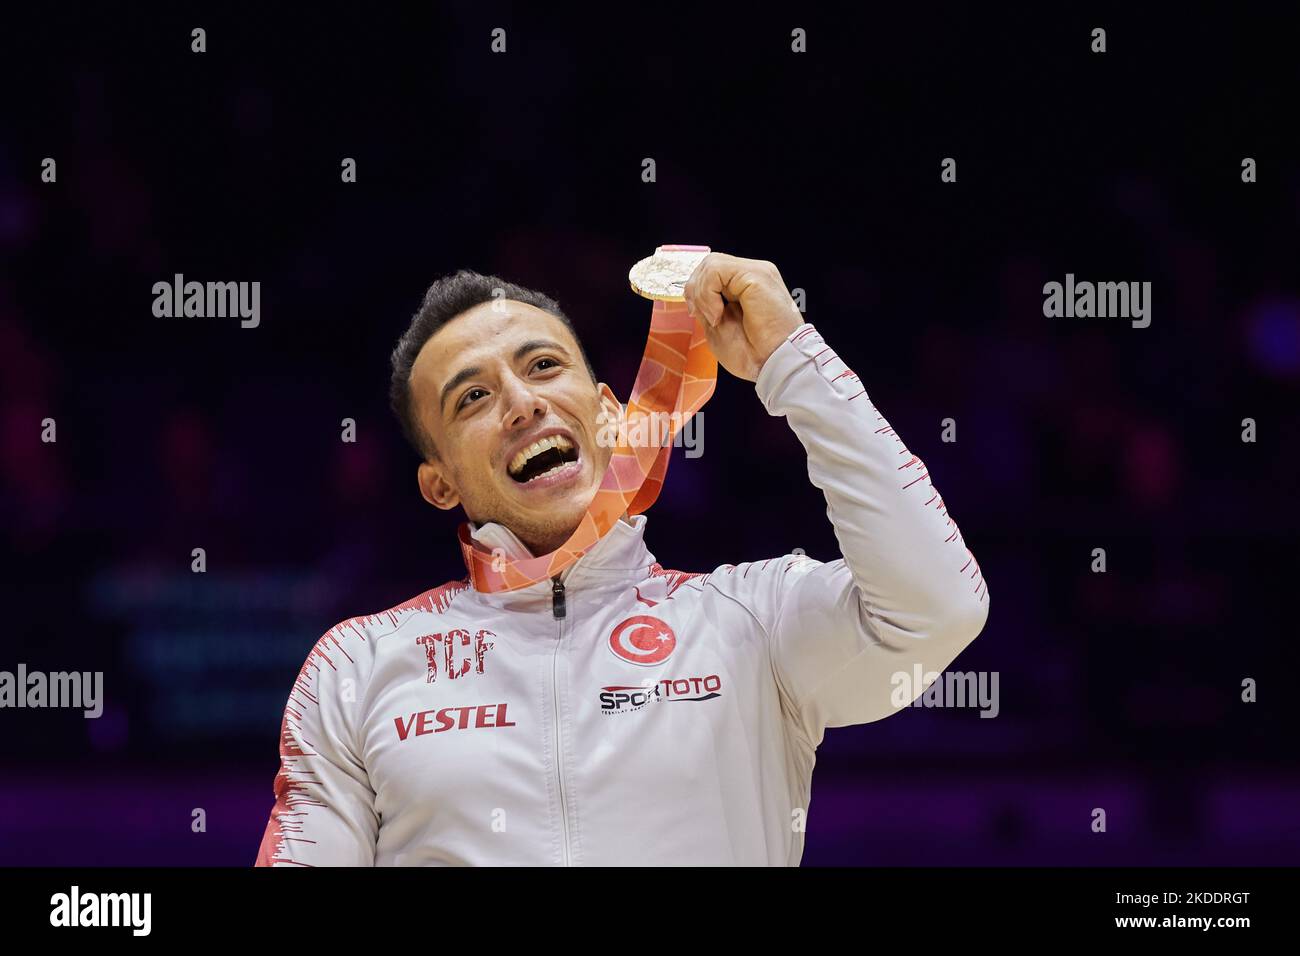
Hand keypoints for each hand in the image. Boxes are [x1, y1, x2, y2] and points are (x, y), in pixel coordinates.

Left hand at [681, 253, 803, 381]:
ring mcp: (755, 272)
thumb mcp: (718, 327)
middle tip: (704, 316)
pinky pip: (717, 270)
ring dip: (703, 294)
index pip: (712, 272)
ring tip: (715, 317)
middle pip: (709, 263)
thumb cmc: (754, 353)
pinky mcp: (755, 274)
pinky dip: (708, 293)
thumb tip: (692, 294)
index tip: (697, 314)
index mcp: (746, 286)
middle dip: (696, 289)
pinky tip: (719, 313)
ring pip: (711, 264)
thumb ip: (706, 307)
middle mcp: (752, 274)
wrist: (774, 363)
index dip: (696, 290)